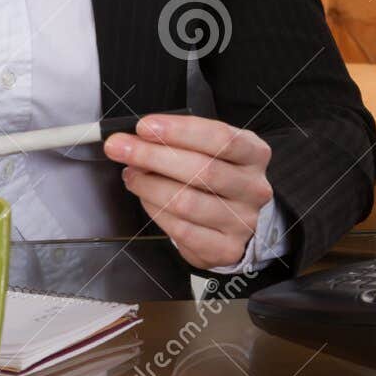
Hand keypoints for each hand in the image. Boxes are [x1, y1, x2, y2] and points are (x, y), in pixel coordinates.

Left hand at [104, 113, 274, 269]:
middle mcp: (254, 188)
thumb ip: (182, 141)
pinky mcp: (225, 249)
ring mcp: (242, 221)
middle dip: (152, 156)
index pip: (220, 138)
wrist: (240, 221)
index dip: (179, 131)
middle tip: (120, 148)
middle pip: (202, 170)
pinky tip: (146, 199)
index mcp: (255, 154)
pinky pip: (182, 230)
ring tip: (131, 175)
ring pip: (187, 202)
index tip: (144, 127)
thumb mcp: (212, 149)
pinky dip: (156, 211)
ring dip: (149, 186)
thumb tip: (137, 139)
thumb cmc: (219, 177)